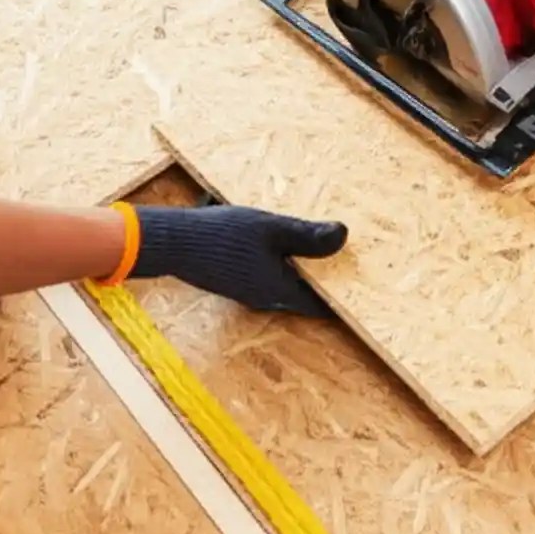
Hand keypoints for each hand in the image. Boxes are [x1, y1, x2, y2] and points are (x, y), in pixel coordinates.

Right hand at [127, 204, 347, 317]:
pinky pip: (267, 275)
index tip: (361, 285)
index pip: (321, 305)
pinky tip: (280, 243)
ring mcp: (249, 291)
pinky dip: (280, 264)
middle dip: (324, 281)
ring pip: (285, 284)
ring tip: (317, 247)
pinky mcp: (235, 280)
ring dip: (301, 270)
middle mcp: (266, 298)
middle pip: (304, 295)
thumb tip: (344, 236)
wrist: (173, 242)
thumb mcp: (271, 228)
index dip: (341, 297)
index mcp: (281, 291)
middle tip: (345, 262)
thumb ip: (308, 235)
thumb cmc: (223, 236)